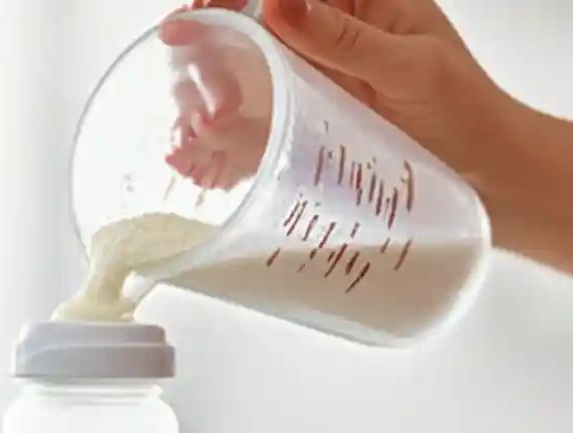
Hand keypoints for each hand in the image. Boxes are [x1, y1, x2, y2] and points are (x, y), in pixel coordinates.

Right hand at [178, 0, 572, 270]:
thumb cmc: (466, 113)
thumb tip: (278, 2)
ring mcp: (314, 76)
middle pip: (254, 18)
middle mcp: (330, 32)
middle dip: (212, 36)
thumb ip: (344, 38)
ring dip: (210, 86)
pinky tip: (202, 149)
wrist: (487, 179)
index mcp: (360, 0)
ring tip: (191, 120)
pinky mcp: (306, 119)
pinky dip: (224, 131)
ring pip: (246, 66)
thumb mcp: (410, 67)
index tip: (200, 10)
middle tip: (179, 55)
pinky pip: (255, 114)